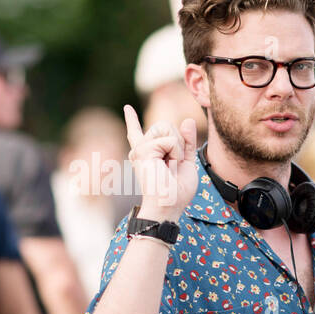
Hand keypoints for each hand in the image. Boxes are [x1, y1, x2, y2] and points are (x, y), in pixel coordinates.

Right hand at [123, 104, 198, 220]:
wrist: (169, 205)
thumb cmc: (177, 191)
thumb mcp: (187, 163)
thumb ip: (187, 142)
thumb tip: (187, 120)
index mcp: (148, 154)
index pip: (138, 132)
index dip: (131, 120)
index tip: (127, 108)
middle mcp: (140, 150)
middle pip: (166, 125)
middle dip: (178, 142)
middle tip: (173, 166)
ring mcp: (140, 149)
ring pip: (167, 127)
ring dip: (177, 148)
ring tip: (169, 166)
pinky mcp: (143, 150)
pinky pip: (170, 140)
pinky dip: (175, 153)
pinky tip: (167, 167)